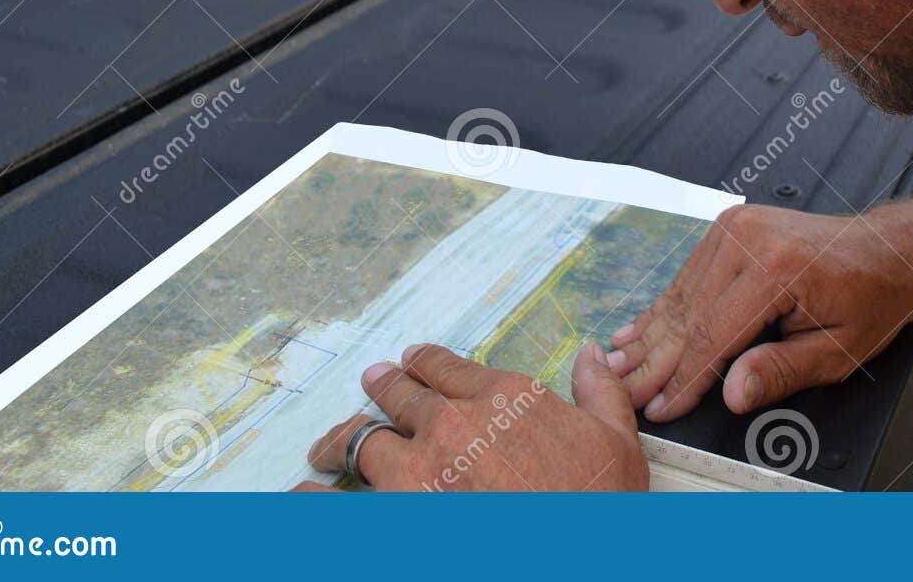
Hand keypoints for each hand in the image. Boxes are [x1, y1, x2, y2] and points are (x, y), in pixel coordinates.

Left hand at [299, 342, 647, 491]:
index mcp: (503, 399)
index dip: (426, 363)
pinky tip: (296, 497)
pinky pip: (340, 508)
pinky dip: (311, 502)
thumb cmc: (601, 506)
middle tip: (372, 381)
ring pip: (366, 441)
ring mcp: (417, 475)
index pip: (448, 369)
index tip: (413, 362)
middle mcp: (452, 426)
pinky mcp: (396, 520)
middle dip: (384, 386)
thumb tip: (591, 354)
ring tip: (330, 442)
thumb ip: (598, 391)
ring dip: (346, 437)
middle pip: (401, 395)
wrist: (581, 558)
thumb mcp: (616, 441)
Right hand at [609, 203, 912, 421]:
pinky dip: (664, 307)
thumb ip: (782, 371)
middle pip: (688, 314)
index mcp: (777, 268)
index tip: (660, 409)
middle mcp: (749, 240)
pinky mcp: (730, 228)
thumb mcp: (837, 351)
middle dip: (654, 361)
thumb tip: (733, 393)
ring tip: (617, 364)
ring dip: (649, 335)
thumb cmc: (871, 297)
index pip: (713, 336)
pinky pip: (689, 275)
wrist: (888, 250)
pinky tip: (638, 328)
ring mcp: (735, 228)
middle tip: (624, 392)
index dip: (683, 380)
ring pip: (680, 294)